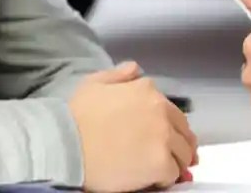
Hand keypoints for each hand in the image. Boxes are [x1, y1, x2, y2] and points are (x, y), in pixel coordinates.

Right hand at [69, 62, 198, 191]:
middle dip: (179, 144)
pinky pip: (173, 174)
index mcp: (147, 91)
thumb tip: (134, 69)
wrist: (66, 146)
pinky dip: (166, 179)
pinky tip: (155, 180)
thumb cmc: (75, 116)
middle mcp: (161, 110)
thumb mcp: (94, 83)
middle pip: (183, 132)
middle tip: (172, 157)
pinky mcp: (160, 163)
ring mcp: (163, 138)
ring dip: (176, 162)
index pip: (173, 111)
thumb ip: (119, 75)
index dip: (170, 127)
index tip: (165, 138)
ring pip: (184, 153)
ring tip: (165, 170)